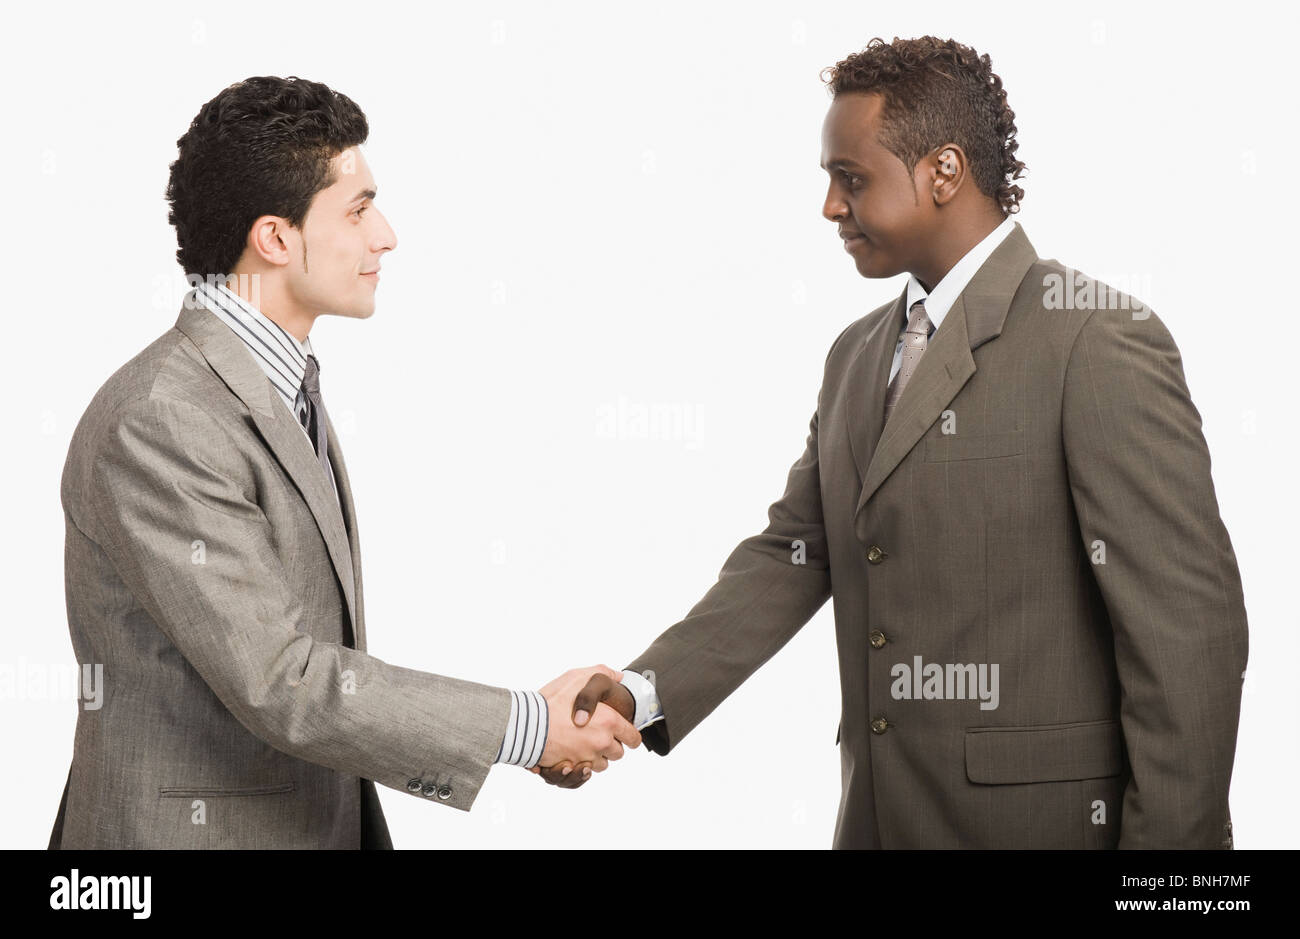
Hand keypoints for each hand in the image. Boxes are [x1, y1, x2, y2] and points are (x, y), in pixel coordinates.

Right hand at [530, 668, 636, 789]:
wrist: (526, 723)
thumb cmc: (551, 700)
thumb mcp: (577, 677)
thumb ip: (602, 673)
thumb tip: (619, 676)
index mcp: (609, 721)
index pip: (633, 738)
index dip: (629, 737)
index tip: (624, 736)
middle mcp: (602, 742)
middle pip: (617, 754)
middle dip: (610, 747)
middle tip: (597, 735)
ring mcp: (588, 757)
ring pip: (601, 765)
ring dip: (595, 757)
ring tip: (582, 743)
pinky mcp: (573, 768)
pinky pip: (584, 773)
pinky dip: (581, 766)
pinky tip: (572, 754)